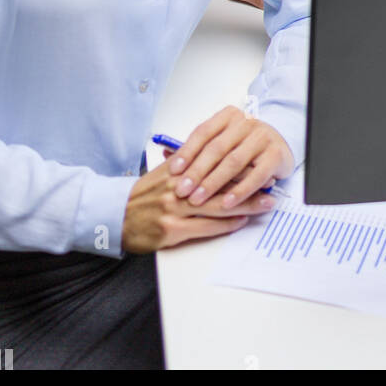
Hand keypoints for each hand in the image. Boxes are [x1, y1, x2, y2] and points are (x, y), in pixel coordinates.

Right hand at [121, 159, 268, 253]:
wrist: (114, 216)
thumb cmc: (140, 196)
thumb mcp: (162, 173)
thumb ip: (186, 164)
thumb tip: (211, 155)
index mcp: (178, 170)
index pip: (215, 164)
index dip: (239, 164)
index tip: (259, 163)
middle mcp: (178, 187)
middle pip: (221, 184)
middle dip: (249, 184)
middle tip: (272, 184)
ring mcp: (175, 209)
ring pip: (217, 206)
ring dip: (245, 205)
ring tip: (265, 203)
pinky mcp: (172, 230)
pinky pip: (205, 227)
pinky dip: (225, 224)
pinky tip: (240, 221)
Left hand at [166, 105, 293, 212]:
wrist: (281, 143)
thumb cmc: (245, 145)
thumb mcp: (222, 139)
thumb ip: (197, 147)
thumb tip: (165, 154)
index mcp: (228, 116)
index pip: (203, 132)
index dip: (187, 152)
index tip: (173, 170)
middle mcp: (246, 123)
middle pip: (216, 148)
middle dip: (197, 172)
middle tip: (181, 191)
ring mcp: (262, 137)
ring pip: (234, 162)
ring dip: (214, 183)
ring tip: (198, 199)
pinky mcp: (276, 154)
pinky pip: (256, 175)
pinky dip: (240, 191)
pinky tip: (227, 203)